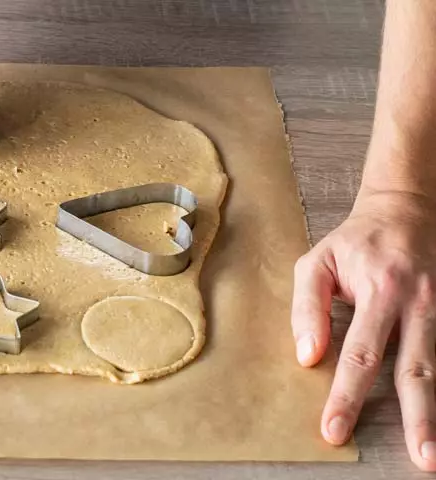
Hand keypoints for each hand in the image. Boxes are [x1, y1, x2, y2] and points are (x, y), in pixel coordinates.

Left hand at [292, 186, 435, 470]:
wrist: (405, 209)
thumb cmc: (353, 242)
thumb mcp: (316, 263)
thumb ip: (308, 308)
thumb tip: (307, 357)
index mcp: (381, 291)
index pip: (360, 354)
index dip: (347, 395)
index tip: (334, 430)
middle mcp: (418, 304)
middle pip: (416, 370)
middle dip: (416, 418)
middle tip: (417, 459)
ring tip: (432, 452)